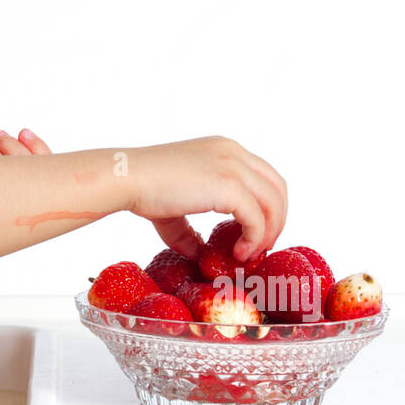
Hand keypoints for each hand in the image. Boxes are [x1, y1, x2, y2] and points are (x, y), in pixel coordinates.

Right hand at [128, 136, 286, 263]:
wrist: (127, 178)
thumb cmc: (142, 189)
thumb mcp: (173, 209)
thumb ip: (189, 230)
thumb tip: (198, 253)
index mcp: (225, 149)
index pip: (264, 176)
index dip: (268, 207)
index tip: (257, 233)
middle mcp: (234, 152)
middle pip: (278, 188)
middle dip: (276, 221)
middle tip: (260, 247)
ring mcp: (234, 166)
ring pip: (274, 203)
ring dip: (268, 233)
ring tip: (248, 254)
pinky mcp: (229, 186)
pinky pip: (257, 219)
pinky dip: (254, 239)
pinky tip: (238, 253)